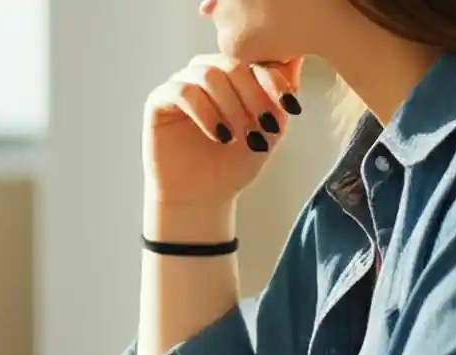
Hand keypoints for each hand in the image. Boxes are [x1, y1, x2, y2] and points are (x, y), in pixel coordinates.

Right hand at [145, 55, 303, 211]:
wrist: (201, 197)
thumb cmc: (234, 164)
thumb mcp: (270, 128)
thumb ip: (281, 95)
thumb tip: (297, 57)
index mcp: (231, 76)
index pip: (255, 59)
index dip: (274, 80)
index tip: (290, 108)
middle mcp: (205, 74)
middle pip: (232, 63)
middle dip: (252, 96)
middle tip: (262, 127)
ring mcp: (180, 84)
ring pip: (208, 74)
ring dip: (229, 105)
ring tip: (237, 137)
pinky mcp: (158, 101)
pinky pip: (183, 91)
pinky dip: (205, 112)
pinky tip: (218, 135)